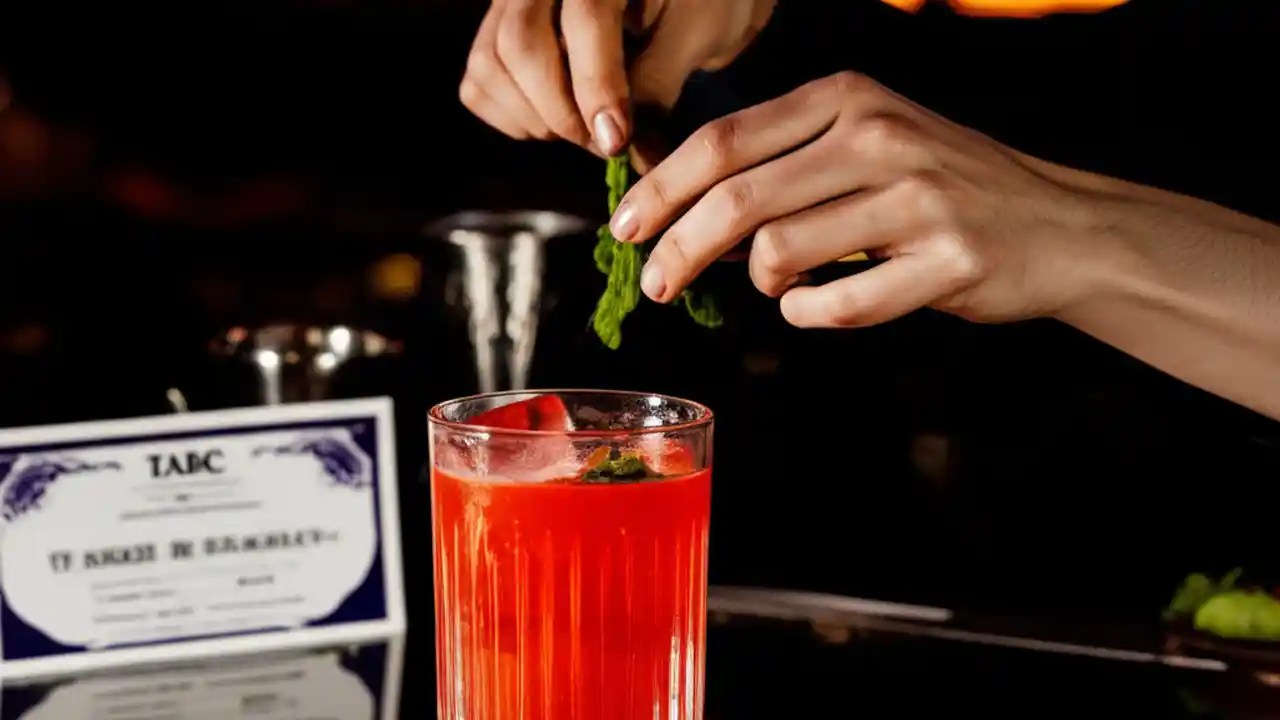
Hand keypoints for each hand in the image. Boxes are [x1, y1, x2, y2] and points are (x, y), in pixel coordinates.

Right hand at [459, 0, 775, 160]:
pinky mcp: (497, 29)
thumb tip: (635, 160)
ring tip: (585, 132)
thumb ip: (658, 91)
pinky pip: (479, 80)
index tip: (615, 142)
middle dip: (561, 111)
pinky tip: (557, 121)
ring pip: (490, 64)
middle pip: (520, 42)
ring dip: (535, 118)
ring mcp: (513, 0)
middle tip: (605, 145)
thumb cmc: (700, 1)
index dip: (596, 87)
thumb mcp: (697, 35)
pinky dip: (512, 116)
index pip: (583, 17)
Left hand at [609, 71, 1112, 328]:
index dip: (661, 190)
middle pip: (736, 201)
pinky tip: (821, 303)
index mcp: (849, 97)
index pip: (724, 142)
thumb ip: (781, 166)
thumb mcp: (864, 144)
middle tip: (655, 285)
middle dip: (677, 250)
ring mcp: (918, 199)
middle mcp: (881, 136)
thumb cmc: (938, 186)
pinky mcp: (948, 262)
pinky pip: (837, 307)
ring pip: (780, 257)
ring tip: (785, 282)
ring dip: (762, 284)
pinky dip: (811, 314)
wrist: (1056, 222)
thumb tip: (682, 214)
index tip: (625, 229)